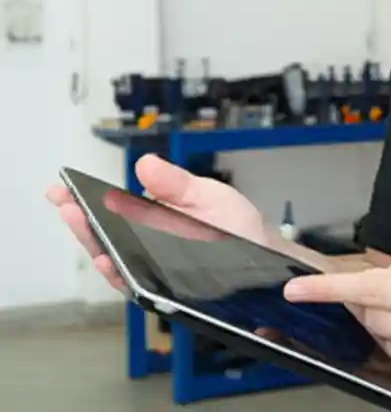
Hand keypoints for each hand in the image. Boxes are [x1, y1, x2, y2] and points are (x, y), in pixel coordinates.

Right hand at [46, 154, 269, 292]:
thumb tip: (144, 164)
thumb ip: (176, 184)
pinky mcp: (164, 290)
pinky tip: (109, 261)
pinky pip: (136, 284)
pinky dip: (119, 273)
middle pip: (105, 235)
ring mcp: (153, 267)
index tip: (62, 188)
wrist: (266, 256)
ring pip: (115, 260)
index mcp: (153, 216)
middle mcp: (146, 244)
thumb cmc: (237, 226)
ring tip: (83, 229)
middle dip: (81, 221)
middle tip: (64, 204)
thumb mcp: (209, 196)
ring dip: (94, 246)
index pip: (111, 209)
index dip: (84, 200)